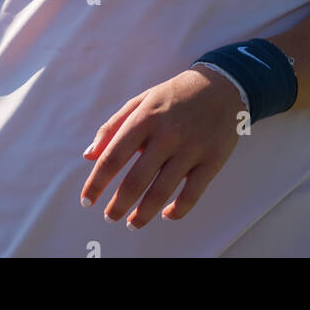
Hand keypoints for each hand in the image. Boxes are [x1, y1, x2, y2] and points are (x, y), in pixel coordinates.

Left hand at [79, 66, 245, 228]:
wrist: (222, 85)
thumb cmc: (174, 95)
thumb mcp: (141, 101)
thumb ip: (112, 127)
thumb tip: (88, 155)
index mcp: (145, 117)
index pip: (114, 156)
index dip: (97, 182)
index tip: (87, 200)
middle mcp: (167, 134)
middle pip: (136, 180)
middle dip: (118, 204)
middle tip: (109, 217)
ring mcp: (191, 149)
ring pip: (162, 192)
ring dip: (142, 214)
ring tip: (131, 223)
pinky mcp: (212, 161)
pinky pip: (192, 194)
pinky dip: (178, 210)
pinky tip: (166, 215)